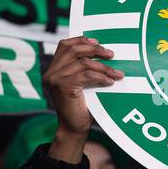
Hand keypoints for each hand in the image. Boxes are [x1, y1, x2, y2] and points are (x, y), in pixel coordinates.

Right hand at [43, 37, 122, 161]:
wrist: (74, 128)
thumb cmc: (81, 107)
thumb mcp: (82, 84)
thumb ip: (84, 69)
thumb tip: (104, 52)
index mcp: (53, 70)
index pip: (64, 45)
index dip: (81, 40)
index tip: (97, 42)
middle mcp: (51, 73)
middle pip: (73, 49)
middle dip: (94, 49)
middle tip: (111, 54)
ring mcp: (55, 79)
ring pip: (83, 63)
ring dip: (103, 67)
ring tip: (116, 73)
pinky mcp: (63, 87)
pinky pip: (86, 75)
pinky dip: (101, 76)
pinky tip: (110, 82)